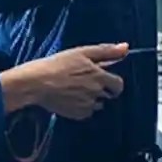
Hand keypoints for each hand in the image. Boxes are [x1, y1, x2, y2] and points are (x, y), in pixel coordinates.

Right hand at [0, 43, 127, 119]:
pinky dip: (80, 107)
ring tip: (73, 90)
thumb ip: (105, 51)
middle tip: (83, 82)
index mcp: (99, 76)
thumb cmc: (56, 65)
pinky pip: (86, 112)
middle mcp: (97, 92)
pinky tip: (68, 98)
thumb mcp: (81, 52)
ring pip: (97, 104)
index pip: (119, 84)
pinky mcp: (78, 114)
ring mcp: (88, 105)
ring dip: (90, 98)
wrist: (35, 83)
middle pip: (107, 94)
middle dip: (100, 89)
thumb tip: (126, 47)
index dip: (112, 82)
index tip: (103, 79)